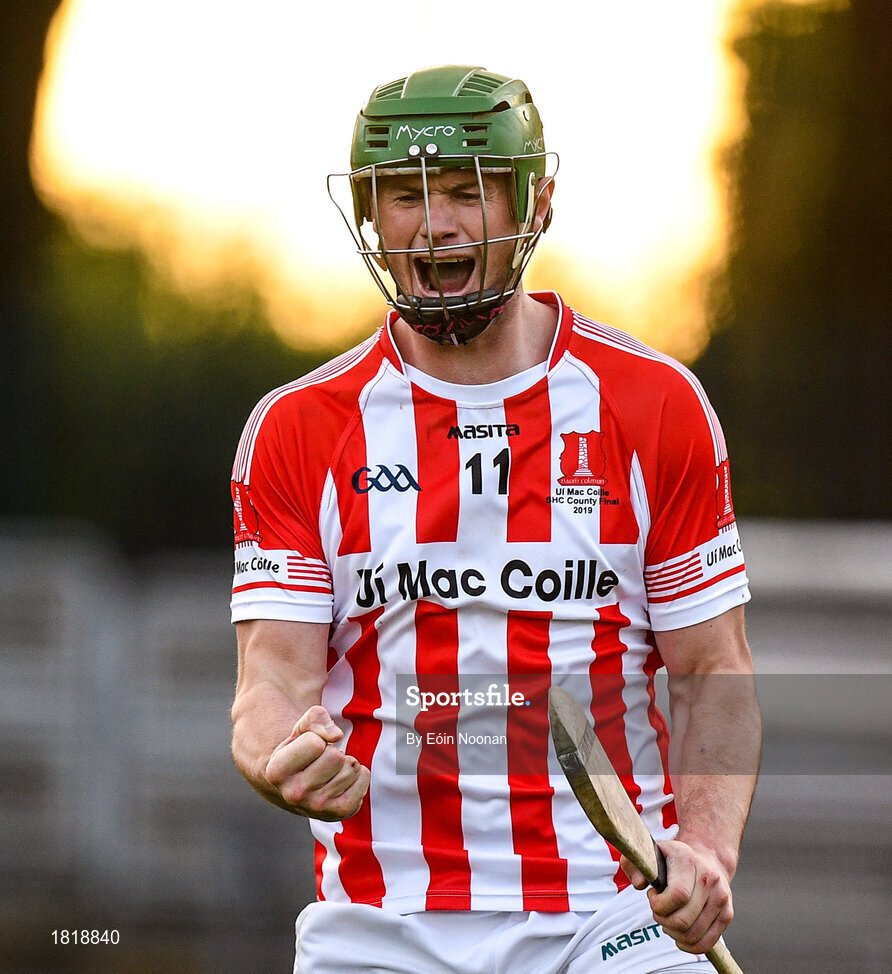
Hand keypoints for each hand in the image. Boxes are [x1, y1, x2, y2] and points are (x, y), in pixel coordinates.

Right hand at [265, 705, 369, 820]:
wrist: (299, 784)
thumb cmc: (300, 750)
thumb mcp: (300, 729)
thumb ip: (315, 719)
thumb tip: (336, 735)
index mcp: (277, 772)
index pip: (315, 743)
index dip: (316, 739)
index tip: (307, 749)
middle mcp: (294, 795)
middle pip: (336, 757)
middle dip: (332, 751)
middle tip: (321, 761)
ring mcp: (317, 808)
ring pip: (351, 768)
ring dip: (345, 763)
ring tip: (330, 771)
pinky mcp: (340, 812)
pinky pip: (364, 779)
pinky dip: (359, 774)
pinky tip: (342, 779)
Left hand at [620, 839, 733, 953]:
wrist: (706, 857)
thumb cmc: (672, 859)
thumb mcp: (649, 854)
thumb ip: (634, 865)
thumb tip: (640, 884)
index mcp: (688, 860)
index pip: (678, 895)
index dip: (660, 904)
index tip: (653, 896)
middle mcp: (709, 878)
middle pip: (684, 920)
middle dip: (664, 921)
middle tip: (659, 910)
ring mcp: (721, 897)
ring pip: (693, 935)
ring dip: (674, 934)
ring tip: (669, 919)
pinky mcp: (727, 914)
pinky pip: (706, 943)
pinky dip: (689, 946)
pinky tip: (679, 934)